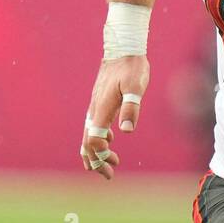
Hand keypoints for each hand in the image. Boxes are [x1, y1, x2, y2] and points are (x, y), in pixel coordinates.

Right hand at [79, 55, 148, 179]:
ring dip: (97, 151)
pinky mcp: (100, 101)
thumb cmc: (131, 67)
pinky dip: (99, 138)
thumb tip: (126, 131)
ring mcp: (95, 105)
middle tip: (109, 175)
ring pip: (89, 134)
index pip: (93, 139)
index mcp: (101, 109)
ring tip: (110, 162)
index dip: (100, 155)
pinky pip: (94, 125)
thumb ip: (131, 107)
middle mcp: (94, 109)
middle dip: (96, 161)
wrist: (123, 47)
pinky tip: (111, 140)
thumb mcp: (135, 86)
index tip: (112, 166)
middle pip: (87, 141)